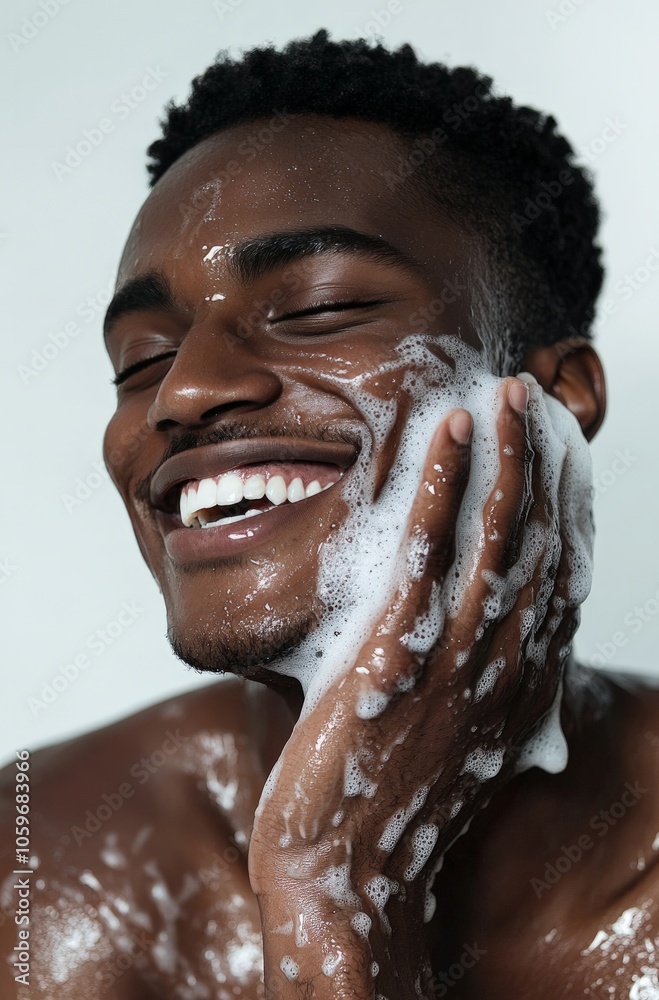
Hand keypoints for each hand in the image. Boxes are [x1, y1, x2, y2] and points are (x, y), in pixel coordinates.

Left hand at [249, 376, 581, 998]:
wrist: (346, 880)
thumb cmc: (389, 810)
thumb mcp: (453, 746)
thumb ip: (472, 692)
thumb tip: (474, 653)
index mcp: (516, 685)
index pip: (556, 576)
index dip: (563, 505)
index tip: (560, 451)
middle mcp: (501, 666)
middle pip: (537, 544)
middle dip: (542, 466)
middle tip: (535, 398)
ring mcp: (453, 661)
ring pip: (495, 537)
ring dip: (505, 456)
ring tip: (506, 393)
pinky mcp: (397, 657)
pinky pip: (429, 553)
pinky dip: (443, 484)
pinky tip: (447, 433)